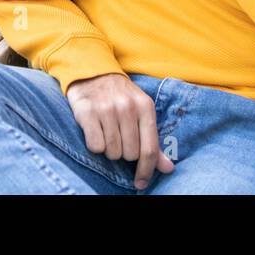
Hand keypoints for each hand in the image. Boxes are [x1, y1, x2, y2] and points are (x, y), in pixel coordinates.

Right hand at [66, 73, 175, 189]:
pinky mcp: (87, 111)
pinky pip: (95, 146)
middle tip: (119, 138)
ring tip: (107, 132)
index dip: (146, 170)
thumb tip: (168, 169)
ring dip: (109, 149)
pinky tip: (95, 130)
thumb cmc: (120, 97)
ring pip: (112, 152)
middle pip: (130, 154)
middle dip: (124, 152)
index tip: (141, 183)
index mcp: (145, 107)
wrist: (93, 72)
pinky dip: (95, 144)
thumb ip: (153, 141)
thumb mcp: (141, 112)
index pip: (149, 149)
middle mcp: (127, 107)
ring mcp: (106, 108)